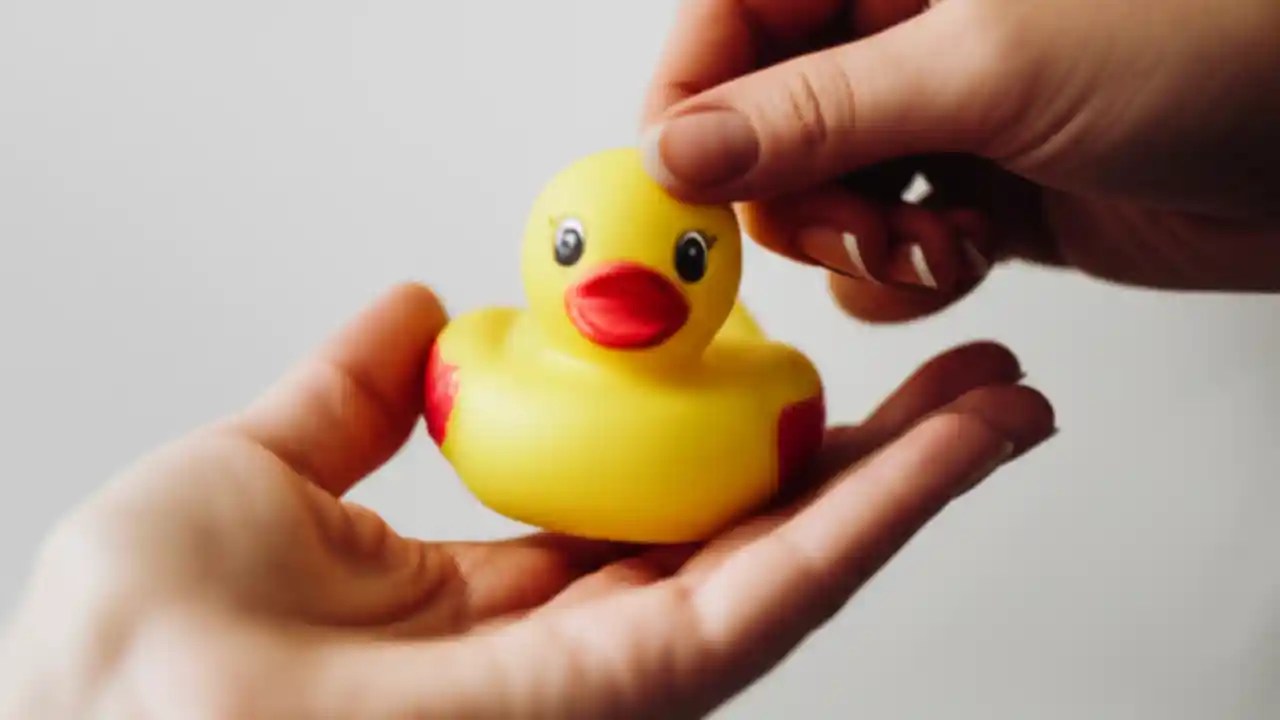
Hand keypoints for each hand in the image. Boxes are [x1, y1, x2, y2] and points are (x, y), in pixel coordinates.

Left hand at [0, 284, 1052, 717]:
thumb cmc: (138, 644)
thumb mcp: (253, 475)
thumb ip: (352, 398)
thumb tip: (417, 303)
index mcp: (494, 599)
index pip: (659, 510)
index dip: (751, 438)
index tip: (808, 363)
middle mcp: (568, 650)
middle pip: (756, 541)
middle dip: (876, 462)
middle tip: (969, 385)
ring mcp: (604, 684)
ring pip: (792, 571)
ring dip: (907, 487)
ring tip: (1003, 405)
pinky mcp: (621, 700)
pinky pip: (768, 600)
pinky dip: (870, 523)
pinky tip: (944, 454)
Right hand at [640, 0, 1279, 321]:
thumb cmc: (1214, 42)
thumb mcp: (985, 69)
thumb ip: (813, 113)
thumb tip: (677, 148)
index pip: (727, 22)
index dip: (688, 106)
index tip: (679, 189)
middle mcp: (905, 34)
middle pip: (761, 128)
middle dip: (795, 200)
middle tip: (857, 229)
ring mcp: (942, 116)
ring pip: (819, 199)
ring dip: (856, 247)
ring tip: (936, 247)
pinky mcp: (979, 192)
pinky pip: (885, 249)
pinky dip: (903, 279)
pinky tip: (959, 263)